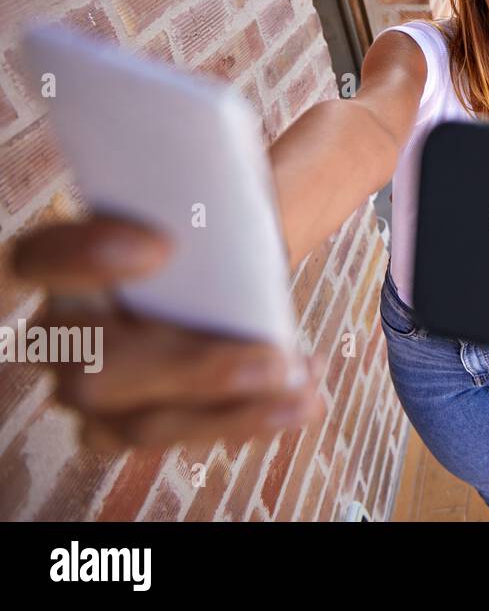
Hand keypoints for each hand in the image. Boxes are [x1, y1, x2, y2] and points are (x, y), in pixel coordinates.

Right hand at [8, 214, 324, 451]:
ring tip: (302, 387)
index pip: (33, 262)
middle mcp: (55, 334)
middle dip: (193, 371)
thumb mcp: (198, 206)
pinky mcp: (123, 424)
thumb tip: (234, 204)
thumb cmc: (199, 227)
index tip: (160, 246)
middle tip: (272, 362)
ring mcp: (85, 389)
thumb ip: (203, 206)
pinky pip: (175, 437)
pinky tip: (301, 400)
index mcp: (52, 263)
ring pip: (139, 423)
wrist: (213, 262)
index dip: (78, 258)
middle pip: (95, 371)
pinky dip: (245, 419)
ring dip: (234, 410)